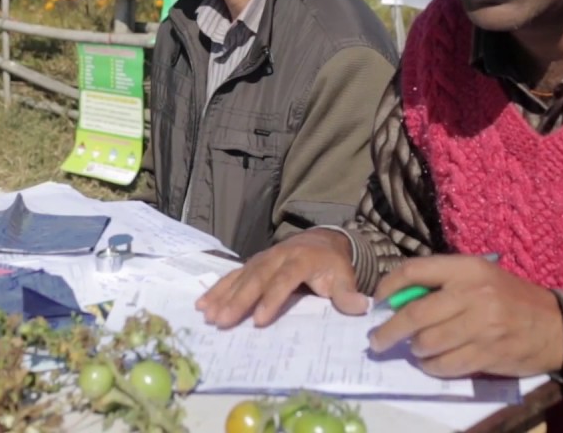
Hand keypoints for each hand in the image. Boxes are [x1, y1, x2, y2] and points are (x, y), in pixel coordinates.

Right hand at [195, 228, 368, 328]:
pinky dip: (216, 289)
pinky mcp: (251, 264)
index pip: (284, 279)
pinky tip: (202, 304)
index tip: (259, 320)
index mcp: (300, 259)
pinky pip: (231, 276)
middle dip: (238, 300)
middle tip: (223, 321)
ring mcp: (261, 259)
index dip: (271, 299)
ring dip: (222, 296)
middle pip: (255, 279)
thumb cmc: (331, 264)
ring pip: (239, 277)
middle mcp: (276, 257)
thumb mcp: (344, 276)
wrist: (320, 240)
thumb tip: (359, 307)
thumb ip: (347, 293)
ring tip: (209, 316)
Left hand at [369, 255, 562, 377]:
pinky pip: (446, 365)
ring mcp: (480, 326)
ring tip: (416, 349)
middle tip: (377, 340)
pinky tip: (433, 363)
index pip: (414, 271)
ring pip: (427, 343)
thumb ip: (444, 283)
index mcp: (468, 268)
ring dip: (414, 350)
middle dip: (389, 330)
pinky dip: (432, 367)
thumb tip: (399, 299)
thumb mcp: (481, 276)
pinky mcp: (487, 354)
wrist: (556, 326)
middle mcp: (472, 294)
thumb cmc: (511, 297)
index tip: (378, 302)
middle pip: (414, 313)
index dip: (389, 287)